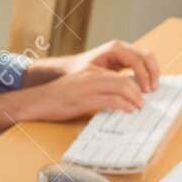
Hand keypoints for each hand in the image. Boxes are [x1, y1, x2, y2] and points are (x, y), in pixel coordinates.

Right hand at [29, 67, 147, 120]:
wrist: (38, 101)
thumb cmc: (58, 98)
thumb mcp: (80, 87)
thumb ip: (97, 88)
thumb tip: (117, 97)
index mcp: (92, 71)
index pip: (120, 75)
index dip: (135, 83)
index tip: (141, 93)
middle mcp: (92, 75)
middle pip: (125, 80)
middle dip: (139, 91)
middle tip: (144, 102)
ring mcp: (89, 87)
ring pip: (122, 88)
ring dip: (135, 99)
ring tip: (138, 107)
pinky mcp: (85, 100)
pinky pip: (112, 101)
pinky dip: (124, 106)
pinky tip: (128, 110)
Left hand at [66, 39, 159, 90]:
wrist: (71, 66)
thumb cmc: (78, 70)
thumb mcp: (91, 75)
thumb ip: (108, 79)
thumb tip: (124, 86)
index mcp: (114, 49)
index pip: (137, 60)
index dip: (143, 75)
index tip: (145, 90)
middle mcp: (122, 47)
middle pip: (147, 56)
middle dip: (152, 72)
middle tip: (152, 89)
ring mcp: (125, 51)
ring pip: (147, 59)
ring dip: (152, 73)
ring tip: (151, 89)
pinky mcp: (126, 59)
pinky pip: (142, 63)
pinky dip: (147, 73)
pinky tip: (145, 86)